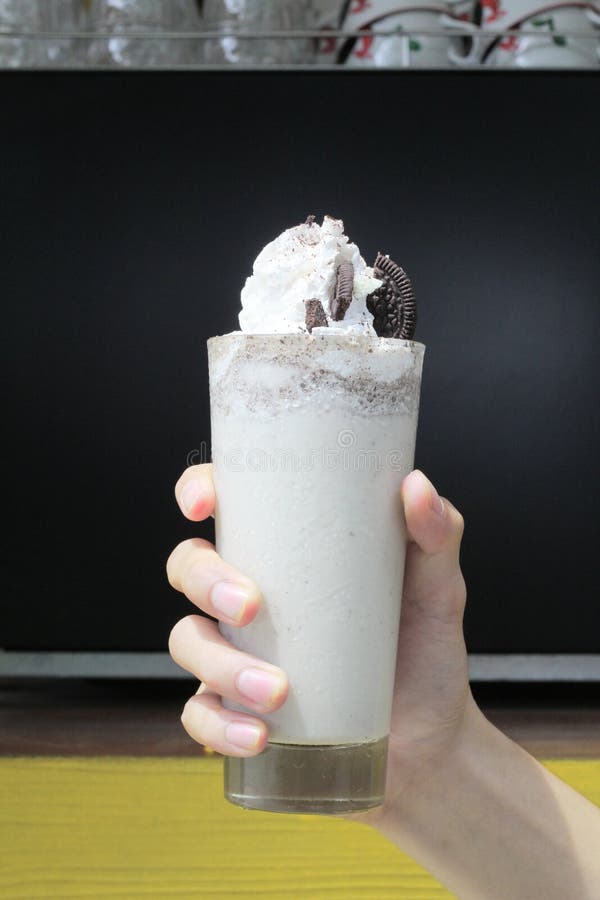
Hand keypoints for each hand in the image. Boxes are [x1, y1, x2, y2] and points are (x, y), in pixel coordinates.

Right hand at [167, 465, 471, 827]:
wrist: (433, 739)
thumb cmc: (425, 650)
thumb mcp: (438, 587)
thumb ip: (437, 534)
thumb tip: (417, 487)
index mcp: (287, 551)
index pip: (227, 506)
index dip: (198, 491)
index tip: (203, 506)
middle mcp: (251, 594)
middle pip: (188, 567)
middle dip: (205, 581)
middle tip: (252, 607)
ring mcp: (240, 652)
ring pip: (187, 641)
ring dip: (219, 664)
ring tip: (275, 692)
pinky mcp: (241, 707)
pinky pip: (200, 713)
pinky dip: (217, 725)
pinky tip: (257, 735)